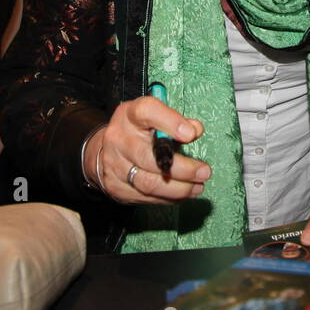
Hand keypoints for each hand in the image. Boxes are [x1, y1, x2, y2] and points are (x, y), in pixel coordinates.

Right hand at [83, 97, 208, 204]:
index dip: (170, 122)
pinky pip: (146, 197)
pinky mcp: (116, 187)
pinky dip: (169, 197)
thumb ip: (175, 121)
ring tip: (198, 187)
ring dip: (179, 188)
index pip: (147, 112)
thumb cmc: (138, 131)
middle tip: (204, 172)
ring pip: (149, 183)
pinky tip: (182, 193)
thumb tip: (195, 129)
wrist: (106, 151)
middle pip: (150, 157)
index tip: (191, 134)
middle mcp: (118, 138)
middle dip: (182, 169)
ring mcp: (114, 165)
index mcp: (129, 114)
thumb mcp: (154, 117)